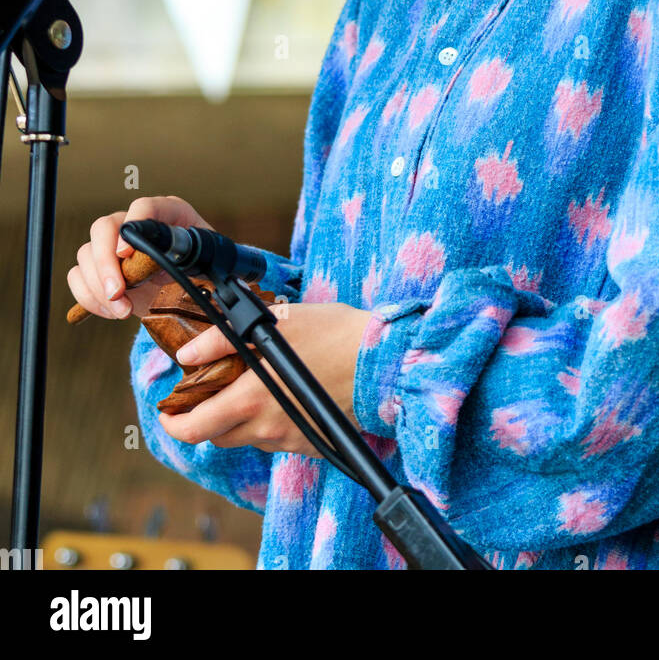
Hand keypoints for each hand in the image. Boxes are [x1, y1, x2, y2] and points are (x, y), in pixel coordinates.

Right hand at [67, 195, 214, 320]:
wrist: (188, 285)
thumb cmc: (200, 265)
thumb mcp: (205, 259)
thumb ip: (195, 255)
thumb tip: (185, 260)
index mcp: (166, 212)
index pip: (144, 206)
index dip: (132, 225)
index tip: (127, 254)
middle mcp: (133, 223)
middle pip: (104, 228)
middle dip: (105, 264)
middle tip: (118, 293)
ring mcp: (112, 244)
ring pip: (86, 254)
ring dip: (98, 288)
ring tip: (123, 311)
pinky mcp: (98, 267)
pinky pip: (77, 276)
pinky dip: (89, 297)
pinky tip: (112, 311)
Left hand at [157, 301, 372, 456]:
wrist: (383, 363)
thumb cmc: (332, 335)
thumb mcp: (274, 324)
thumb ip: (221, 341)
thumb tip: (186, 356)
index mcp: (251, 401)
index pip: (195, 430)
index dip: (172, 424)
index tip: (167, 410)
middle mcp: (266, 429)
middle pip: (216, 437)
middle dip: (203, 418)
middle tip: (204, 391)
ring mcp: (289, 440)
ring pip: (245, 437)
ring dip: (235, 418)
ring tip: (245, 384)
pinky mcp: (308, 442)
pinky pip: (273, 438)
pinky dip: (264, 420)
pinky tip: (277, 393)